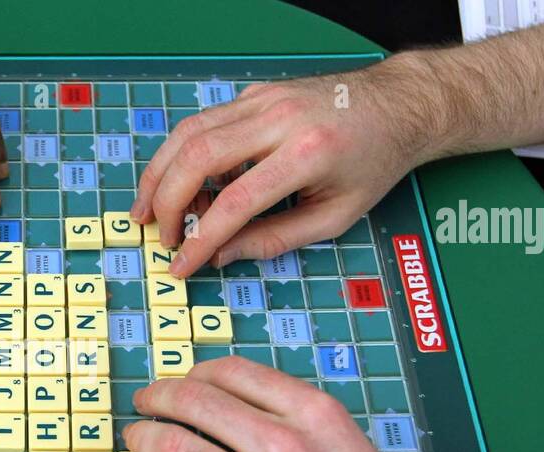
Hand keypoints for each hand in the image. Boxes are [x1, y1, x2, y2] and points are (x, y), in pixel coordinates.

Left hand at [89, 356, 480, 451]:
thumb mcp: (350, 448)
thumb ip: (297, 425)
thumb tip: (239, 413)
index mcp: (312, 416)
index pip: (233, 373)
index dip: (195, 374)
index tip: (183, 382)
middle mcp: (281, 448)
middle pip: (195, 402)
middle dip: (159, 397)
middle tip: (144, 404)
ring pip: (174, 448)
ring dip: (142, 438)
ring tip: (133, 439)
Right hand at [130, 59, 428, 277]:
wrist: (397, 105)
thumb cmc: (373, 164)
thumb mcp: (335, 216)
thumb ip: (275, 239)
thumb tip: (221, 255)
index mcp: (307, 154)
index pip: (236, 202)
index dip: (200, 239)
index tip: (181, 266)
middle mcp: (280, 119)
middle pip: (198, 157)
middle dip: (166, 202)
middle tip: (159, 237)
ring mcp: (262, 99)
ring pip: (188, 132)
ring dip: (159, 174)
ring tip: (146, 211)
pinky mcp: (253, 93)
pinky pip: (204, 124)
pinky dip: (183, 157)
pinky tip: (184, 186)